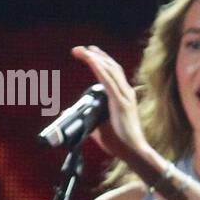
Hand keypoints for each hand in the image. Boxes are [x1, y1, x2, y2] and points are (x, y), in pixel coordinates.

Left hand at [70, 45, 150, 162]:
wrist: (133, 151)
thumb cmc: (118, 141)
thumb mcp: (98, 125)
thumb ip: (85, 117)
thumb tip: (66, 112)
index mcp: (123, 96)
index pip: (113, 73)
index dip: (102, 61)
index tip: (89, 52)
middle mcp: (126, 92)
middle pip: (112, 67)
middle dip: (96, 55)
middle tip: (81, 48)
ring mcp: (124, 96)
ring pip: (110, 70)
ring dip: (95, 58)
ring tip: (82, 50)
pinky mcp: (120, 102)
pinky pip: (108, 81)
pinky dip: (99, 68)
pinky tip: (91, 60)